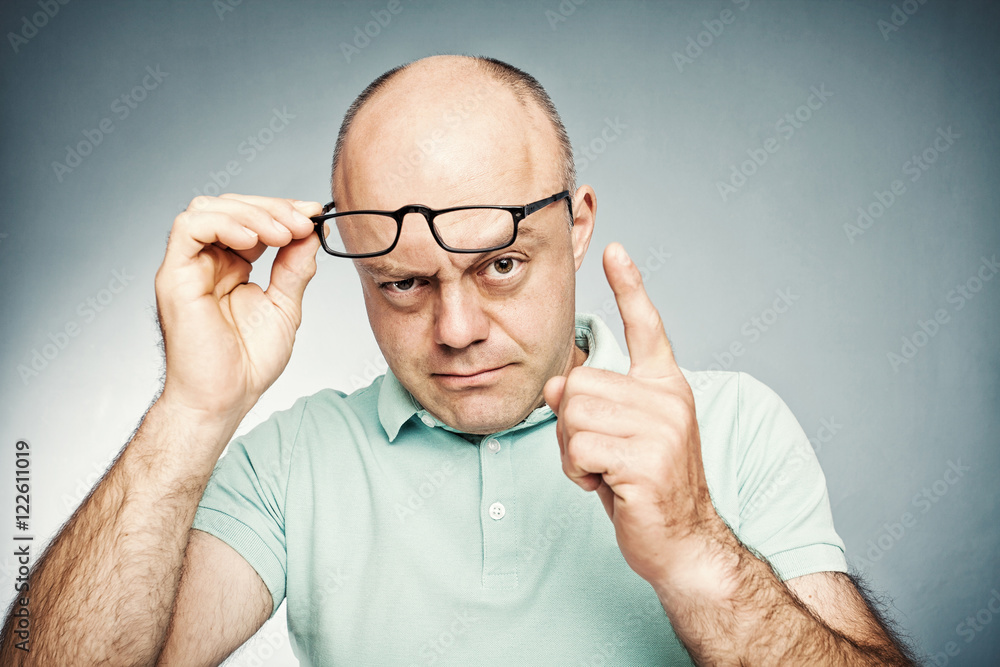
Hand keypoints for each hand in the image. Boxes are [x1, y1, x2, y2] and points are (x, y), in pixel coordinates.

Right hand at [154, 194, 321, 431]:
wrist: (225, 398)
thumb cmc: (247, 363)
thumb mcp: (284, 306)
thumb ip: (294, 268)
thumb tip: (311, 233)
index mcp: (231, 266)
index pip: (250, 218)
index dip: (281, 210)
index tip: (313, 214)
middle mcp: (207, 261)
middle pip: (230, 206)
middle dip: (271, 208)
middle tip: (303, 223)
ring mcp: (188, 266)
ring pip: (207, 208)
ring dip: (251, 213)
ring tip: (283, 234)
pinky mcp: (174, 275)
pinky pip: (188, 228)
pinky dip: (223, 224)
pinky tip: (253, 241)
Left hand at [543, 243, 721, 586]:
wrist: (683, 542)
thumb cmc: (645, 489)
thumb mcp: (615, 436)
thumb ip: (591, 404)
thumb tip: (557, 386)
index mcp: (666, 386)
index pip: (648, 327)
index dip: (630, 287)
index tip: (615, 251)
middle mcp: (668, 399)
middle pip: (577, 384)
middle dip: (571, 425)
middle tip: (600, 456)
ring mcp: (662, 428)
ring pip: (573, 415)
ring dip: (573, 452)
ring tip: (607, 471)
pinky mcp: (647, 460)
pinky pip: (578, 448)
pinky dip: (579, 473)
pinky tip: (609, 486)